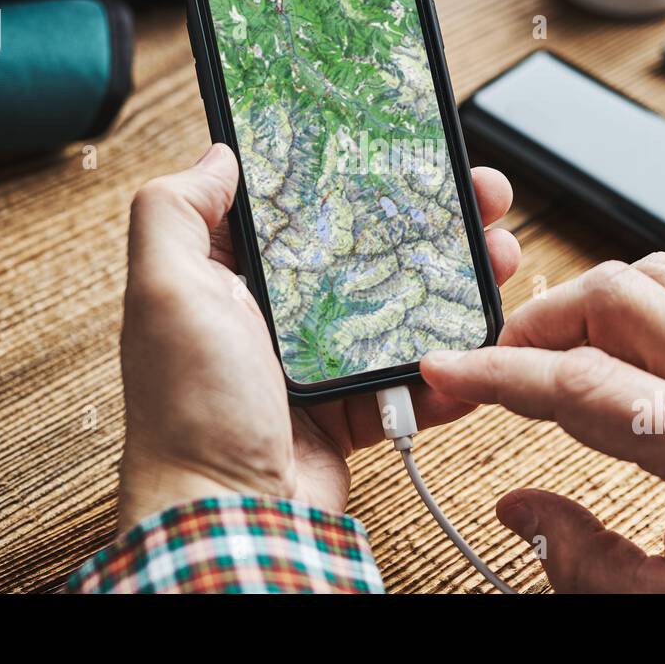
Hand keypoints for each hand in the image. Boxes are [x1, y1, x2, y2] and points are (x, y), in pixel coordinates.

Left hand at [115, 143, 520, 533]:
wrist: (232, 520)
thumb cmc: (189, 409)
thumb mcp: (165, 292)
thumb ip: (175, 212)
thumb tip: (217, 154)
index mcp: (231, 274)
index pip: (300, 201)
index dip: (351, 168)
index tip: (400, 143)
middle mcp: (277, 311)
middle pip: (366, 244)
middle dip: (427, 216)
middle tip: (478, 195)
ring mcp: (321, 359)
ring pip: (400, 302)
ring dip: (455, 277)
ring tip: (499, 254)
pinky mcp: (356, 406)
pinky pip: (415, 372)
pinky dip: (453, 358)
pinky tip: (484, 334)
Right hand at [421, 252, 664, 591]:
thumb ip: (583, 560)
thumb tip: (520, 511)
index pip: (578, 383)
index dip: (497, 373)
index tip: (448, 368)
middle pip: (613, 296)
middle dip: (537, 319)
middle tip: (504, 360)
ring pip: (656, 274)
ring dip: (591, 302)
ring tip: (562, 348)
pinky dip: (647, 300)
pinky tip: (630, 340)